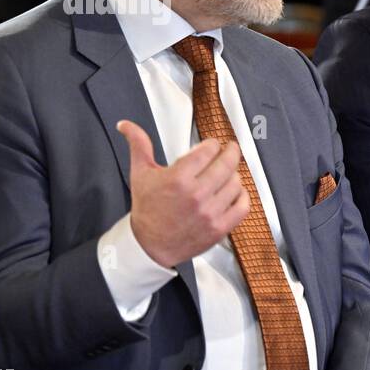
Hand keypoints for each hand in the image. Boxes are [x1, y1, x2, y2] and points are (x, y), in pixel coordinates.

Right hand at [116, 119, 248, 267]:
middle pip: (227, 164)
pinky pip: (243, 206)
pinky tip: (236, 192)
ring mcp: (209, 213)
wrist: (150, 244)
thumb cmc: (147, 209)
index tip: (212, 145)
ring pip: (236, 183)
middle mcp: (196, 195)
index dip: (213, 144)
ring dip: (234, 175)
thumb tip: (126, 125)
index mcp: (178, 179)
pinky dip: (243, 197)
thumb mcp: (140, 174)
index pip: (208, 150)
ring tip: (228, 173)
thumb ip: (139, 145)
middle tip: (231, 150)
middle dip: (231, 152)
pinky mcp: (219, 228)